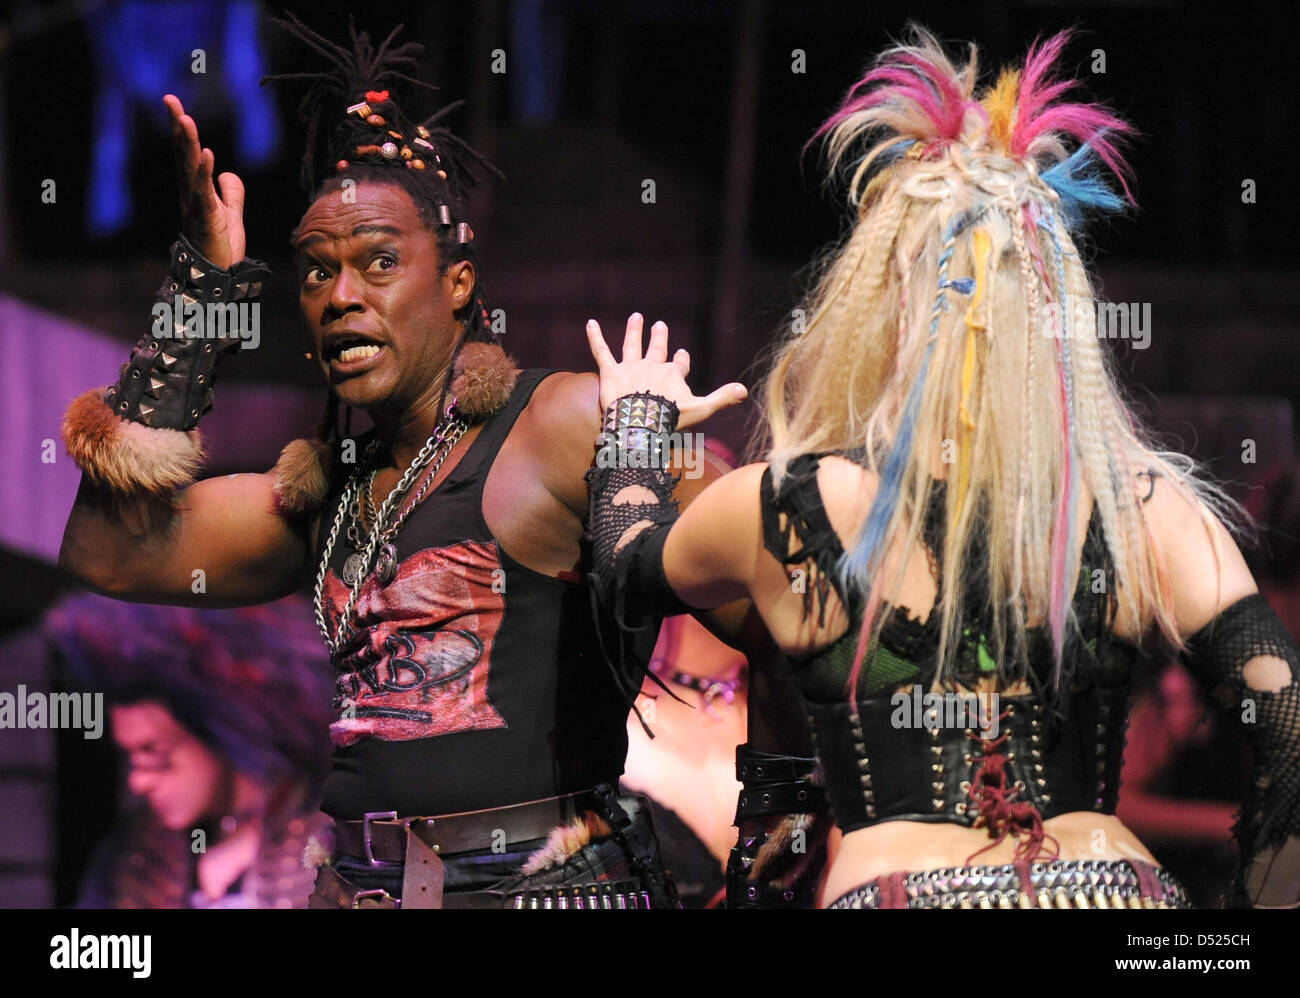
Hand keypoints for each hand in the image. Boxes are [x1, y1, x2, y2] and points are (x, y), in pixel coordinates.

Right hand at [163, 94, 245, 268]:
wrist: (219, 276)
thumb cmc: (221, 246)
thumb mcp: (231, 213)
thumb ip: (231, 192)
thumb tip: (227, 172)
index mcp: (196, 190)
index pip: (188, 155)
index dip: (183, 131)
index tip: (176, 107)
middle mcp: (191, 193)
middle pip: (184, 155)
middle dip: (178, 127)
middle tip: (170, 100)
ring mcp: (196, 205)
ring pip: (191, 169)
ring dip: (189, 144)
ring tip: (186, 120)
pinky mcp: (206, 217)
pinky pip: (204, 191)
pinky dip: (205, 173)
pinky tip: (207, 154)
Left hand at [585, 314, 746, 428]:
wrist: (641, 423)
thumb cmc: (670, 418)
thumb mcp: (700, 409)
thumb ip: (721, 398)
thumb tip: (745, 390)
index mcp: (673, 374)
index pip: (680, 364)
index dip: (681, 360)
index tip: (682, 355)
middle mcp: (652, 367)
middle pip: (657, 348)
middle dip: (659, 337)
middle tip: (660, 325)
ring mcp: (631, 368)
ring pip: (632, 345)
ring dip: (635, 330)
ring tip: (636, 318)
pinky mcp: (611, 373)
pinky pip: (601, 351)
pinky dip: (595, 337)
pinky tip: (590, 323)